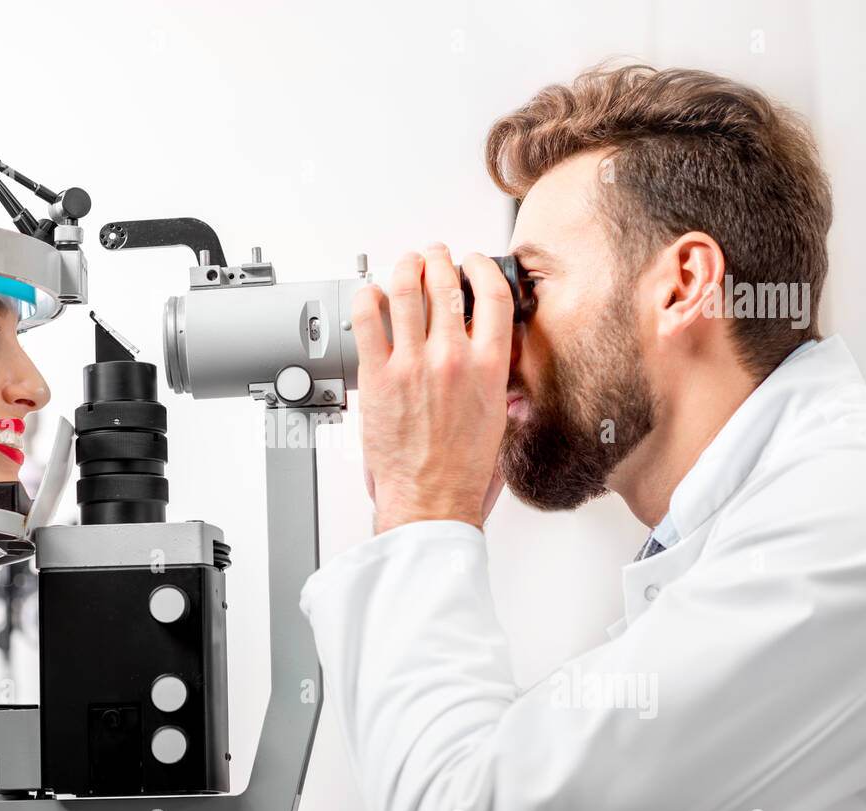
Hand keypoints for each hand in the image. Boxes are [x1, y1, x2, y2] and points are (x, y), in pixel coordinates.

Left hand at [354, 244, 513, 535]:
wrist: (431, 498)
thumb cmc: (464, 469)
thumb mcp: (499, 417)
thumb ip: (498, 379)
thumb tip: (499, 357)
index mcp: (489, 366)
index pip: (492, 293)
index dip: (480, 267)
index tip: (472, 262)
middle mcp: (452, 358)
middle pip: (444, 283)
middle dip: (438, 260)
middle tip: (433, 257)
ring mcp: (412, 365)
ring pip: (404, 290)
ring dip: (405, 268)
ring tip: (405, 265)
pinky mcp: (377, 376)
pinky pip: (366, 319)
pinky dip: (368, 297)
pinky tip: (371, 295)